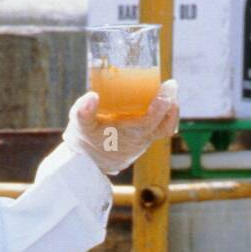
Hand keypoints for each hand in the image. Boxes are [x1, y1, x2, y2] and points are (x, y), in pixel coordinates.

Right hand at [61, 79, 179, 175]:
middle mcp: (140, 141)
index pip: (153, 120)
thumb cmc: (83, 143)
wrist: (84, 165)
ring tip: (167, 93)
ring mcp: (141, 144)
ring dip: (168, 112)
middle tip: (170, 86)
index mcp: (130, 135)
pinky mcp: (139, 143)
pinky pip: (156, 131)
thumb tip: (92, 96)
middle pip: (165, 126)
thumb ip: (82, 111)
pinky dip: (161, 118)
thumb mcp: (80, 125)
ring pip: (164, 130)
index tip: (168, 86)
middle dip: (171, 105)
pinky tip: (157, 103)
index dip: (163, 103)